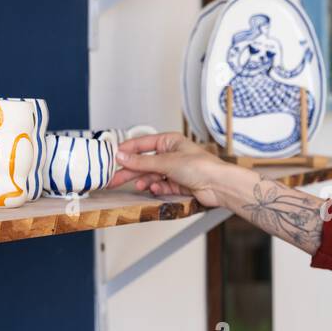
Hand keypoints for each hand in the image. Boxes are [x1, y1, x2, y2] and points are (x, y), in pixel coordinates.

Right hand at [109, 132, 230, 207]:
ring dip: (145, 181)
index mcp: (170, 141)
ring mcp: (175, 170)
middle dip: (130, 171)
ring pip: (152, 175)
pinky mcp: (178, 185)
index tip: (113, 158)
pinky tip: (155, 189)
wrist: (219, 186)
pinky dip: (157, 188)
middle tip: (114, 179)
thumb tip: (121, 156)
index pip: (142, 144)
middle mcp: (171, 154)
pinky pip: (161, 186)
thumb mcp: (166, 161)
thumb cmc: (201, 167)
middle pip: (145, 162)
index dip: (127, 151)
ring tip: (139, 186)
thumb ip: (142, 161)